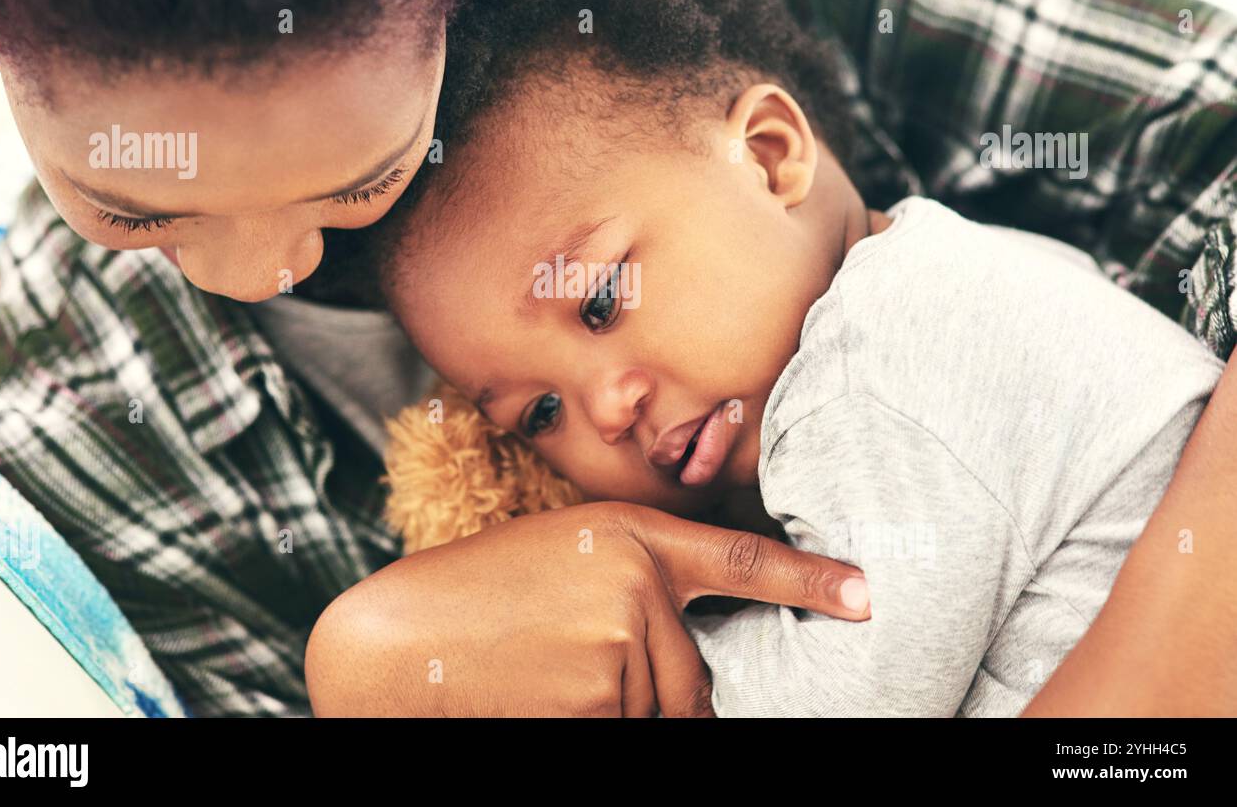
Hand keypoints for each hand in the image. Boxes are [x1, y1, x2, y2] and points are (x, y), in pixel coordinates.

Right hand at [305, 501, 868, 716]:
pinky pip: (625, 728)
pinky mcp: (598, 701)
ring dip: (617, 710)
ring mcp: (621, 645)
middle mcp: (638, 585)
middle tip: (575, 663)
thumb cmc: (482, 591)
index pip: (742, 561)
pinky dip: (593, 721)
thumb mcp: (566, 557)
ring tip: (547, 673)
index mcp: (631, 537)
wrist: (400, 636)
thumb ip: (637, 582)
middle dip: (656, 690)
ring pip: (659, 712)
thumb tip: (685, 641)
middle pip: (694, 678)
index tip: (867, 595)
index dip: (810, 579)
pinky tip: (543, 695)